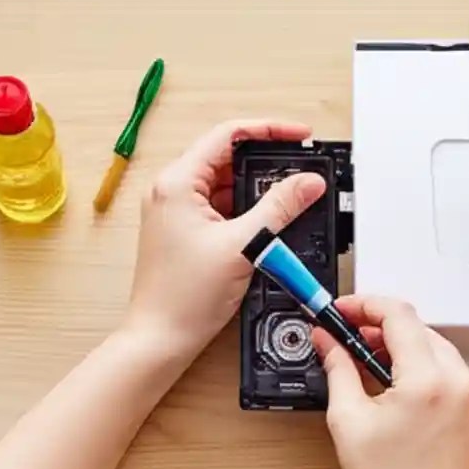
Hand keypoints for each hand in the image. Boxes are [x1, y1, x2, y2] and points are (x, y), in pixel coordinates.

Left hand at [124, 119, 327, 354]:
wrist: (161, 337)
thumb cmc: (184, 297)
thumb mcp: (243, 245)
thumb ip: (279, 208)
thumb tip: (308, 182)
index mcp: (177, 182)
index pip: (228, 135)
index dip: (269, 130)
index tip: (299, 136)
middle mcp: (171, 190)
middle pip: (227, 158)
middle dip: (266, 163)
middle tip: (300, 170)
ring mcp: (176, 211)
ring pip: (225, 184)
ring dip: (256, 190)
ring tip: (288, 200)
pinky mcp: (184, 231)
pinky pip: (219, 207)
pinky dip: (245, 210)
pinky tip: (267, 223)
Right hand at [313, 296, 468, 468]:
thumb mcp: (350, 424)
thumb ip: (338, 371)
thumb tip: (327, 342)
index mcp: (428, 380)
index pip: (398, 313)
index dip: (363, 304)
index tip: (340, 310)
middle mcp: (458, 380)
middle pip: (416, 326)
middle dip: (377, 325)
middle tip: (344, 337)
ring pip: (433, 345)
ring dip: (398, 344)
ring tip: (366, 363)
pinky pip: (445, 368)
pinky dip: (418, 364)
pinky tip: (393, 384)